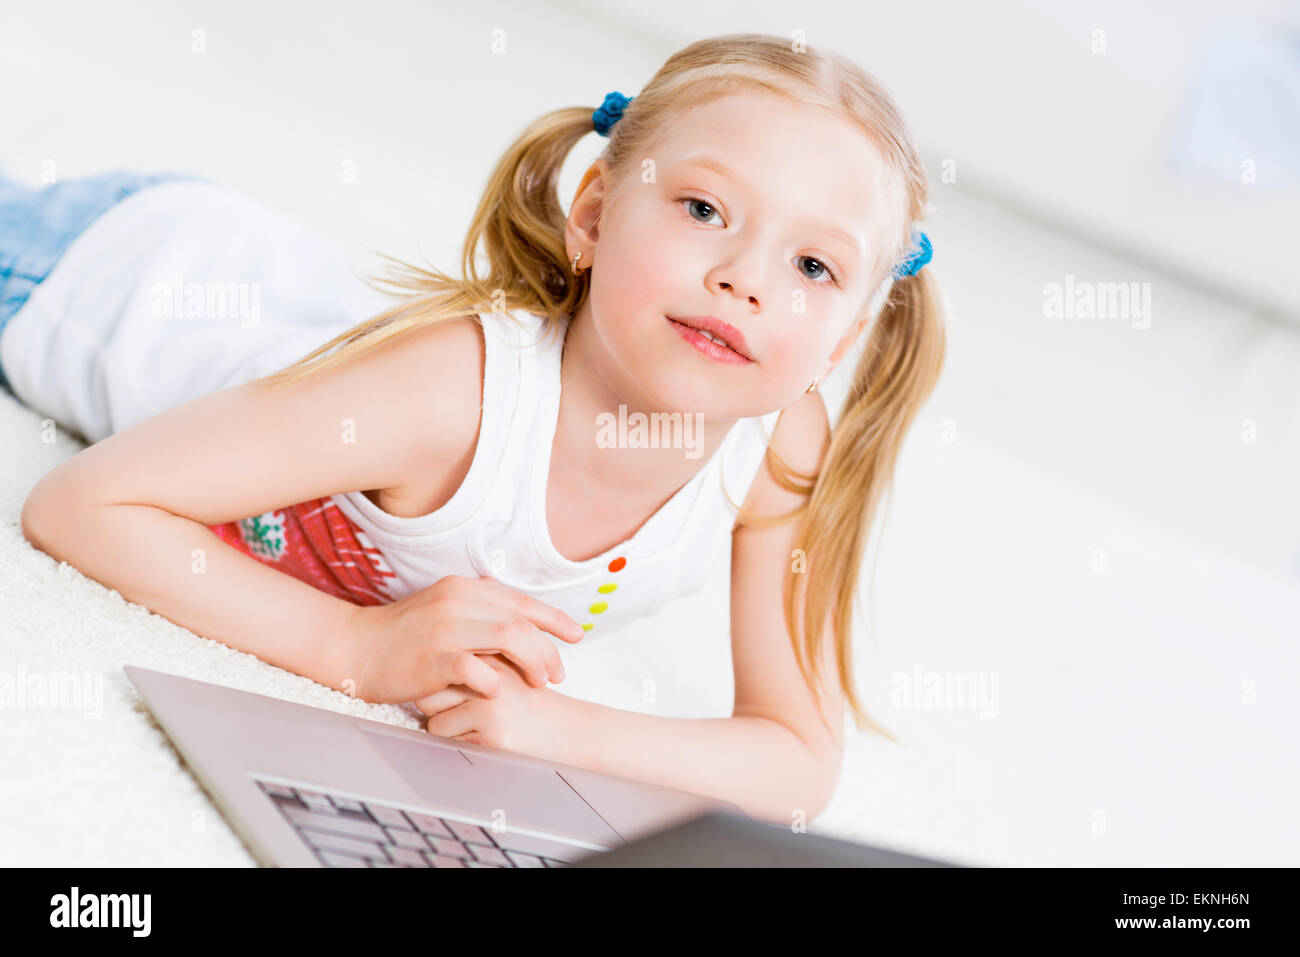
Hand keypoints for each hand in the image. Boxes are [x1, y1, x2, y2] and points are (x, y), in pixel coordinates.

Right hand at [339, 574, 583, 703]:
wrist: (356, 647)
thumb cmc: (405, 634)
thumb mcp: (445, 609)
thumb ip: (481, 610)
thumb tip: (524, 622)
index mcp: (465, 588)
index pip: (522, 600)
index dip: (555, 619)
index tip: (576, 636)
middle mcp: (458, 601)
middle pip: (522, 621)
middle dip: (549, 649)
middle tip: (558, 673)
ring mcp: (444, 628)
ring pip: (508, 637)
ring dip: (532, 662)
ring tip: (540, 683)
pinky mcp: (431, 658)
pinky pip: (476, 668)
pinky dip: (494, 681)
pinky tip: (499, 692)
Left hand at [416, 652, 575, 762]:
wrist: (569, 730)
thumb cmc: (531, 702)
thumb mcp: (508, 667)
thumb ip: (475, 656)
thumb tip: (426, 660)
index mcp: (492, 647)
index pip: (438, 655)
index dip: (438, 676)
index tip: (449, 688)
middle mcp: (489, 666)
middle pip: (429, 683)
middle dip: (435, 699)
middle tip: (461, 710)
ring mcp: (490, 695)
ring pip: (430, 710)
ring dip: (443, 721)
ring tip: (474, 724)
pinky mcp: (490, 724)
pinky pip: (443, 733)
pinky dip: (455, 739)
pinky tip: (482, 736)